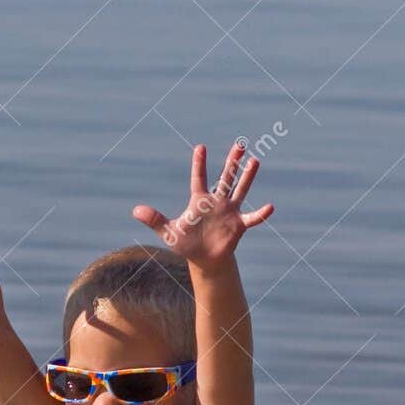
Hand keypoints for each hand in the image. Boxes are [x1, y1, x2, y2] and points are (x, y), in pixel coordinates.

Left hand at [133, 140, 272, 267]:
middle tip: (240, 144)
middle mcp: (217, 201)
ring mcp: (230, 211)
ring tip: (255, 161)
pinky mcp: (239, 225)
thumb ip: (155, 220)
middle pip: (226, 177)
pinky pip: (252, 217)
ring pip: (240, 190)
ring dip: (247, 177)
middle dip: (232, 162)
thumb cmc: (187, 244)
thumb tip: (135, 211)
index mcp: (200, 200)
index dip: (199, 164)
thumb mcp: (169, 233)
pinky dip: (260, 213)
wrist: (204, 260)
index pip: (199, 178)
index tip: (200, 148)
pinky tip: (270, 207)